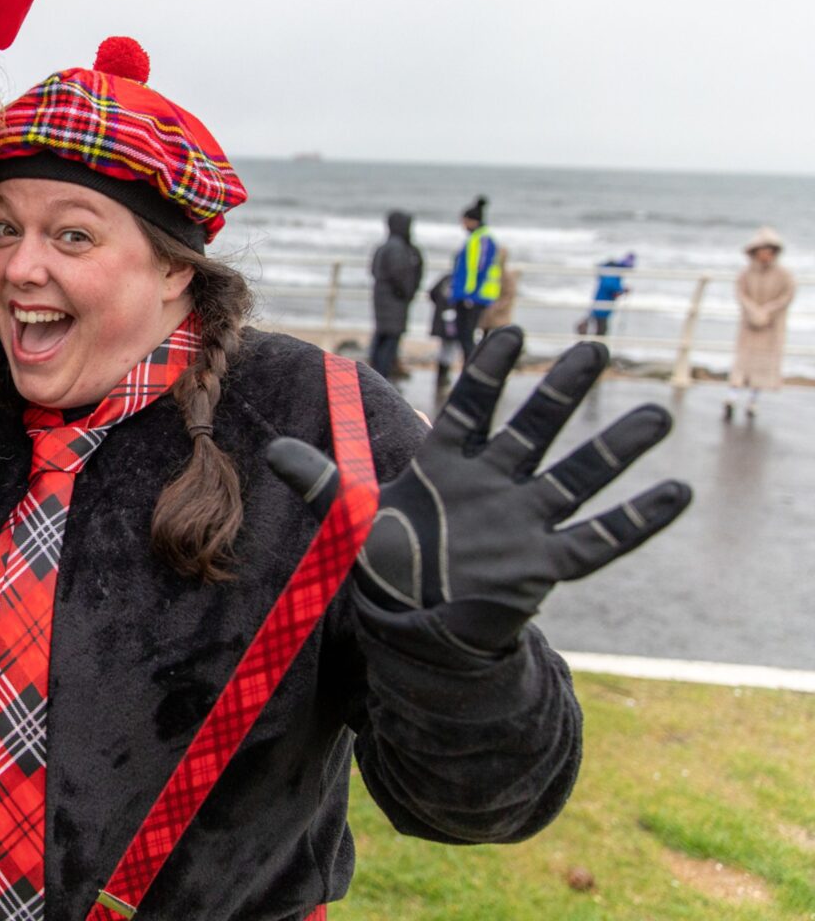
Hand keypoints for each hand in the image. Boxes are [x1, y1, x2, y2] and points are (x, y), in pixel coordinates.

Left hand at [267, 328, 691, 654]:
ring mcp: (524, 521)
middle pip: (534, 429)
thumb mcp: (353, 520)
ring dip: (615, 448)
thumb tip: (276, 450)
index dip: (489, 374)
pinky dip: (635, 521)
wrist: (417, 621)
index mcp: (449, 465)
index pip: (472, 410)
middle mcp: (495, 484)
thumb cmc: (390, 561)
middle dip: (561, 392)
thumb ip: (322, 482)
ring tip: (658, 413)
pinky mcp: (544, 564)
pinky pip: (597, 540)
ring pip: (576, 476)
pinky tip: (678, 494)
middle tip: (596, 346)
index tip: (510, 333)